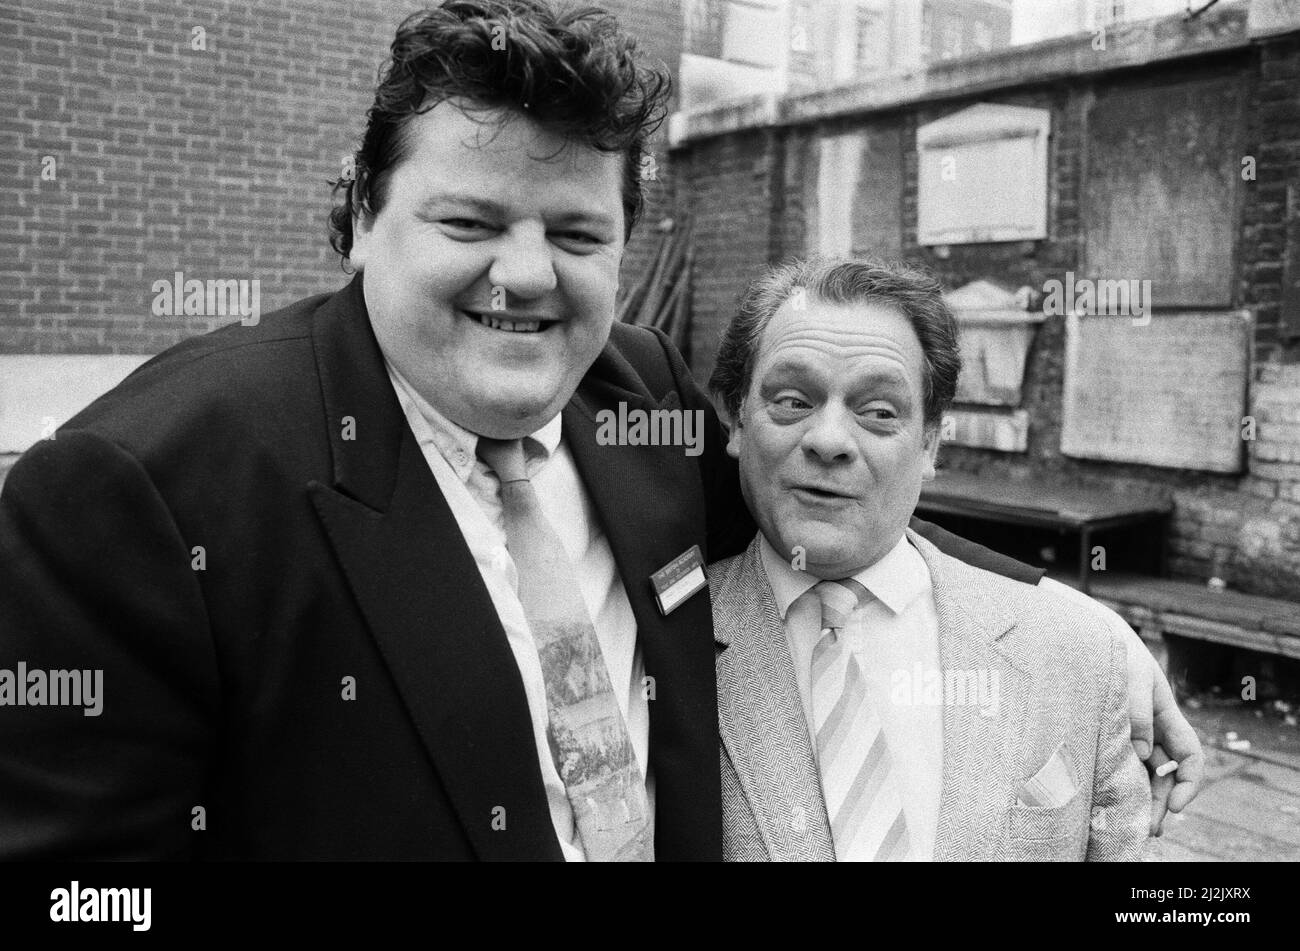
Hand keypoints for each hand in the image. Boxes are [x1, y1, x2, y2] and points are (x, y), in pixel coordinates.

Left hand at [1124, 635, 1205, 835]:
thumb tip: (1143, 755)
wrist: (1087, 635)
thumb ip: (1139, 713)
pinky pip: (1117, 761)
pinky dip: (1117, 779)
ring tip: (1128, 823)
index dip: (1189, 784)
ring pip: (1141, 772)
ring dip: (1138, 797)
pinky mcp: (1106, 732)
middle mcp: (1152, 729)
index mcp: (1167, 716)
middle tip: (1148, 829)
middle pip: (1166, 773)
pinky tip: (1104, 796)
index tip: (1176, 805)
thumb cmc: (1116, 653)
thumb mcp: (1132, 678)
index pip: (1190, 757)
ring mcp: (1129, 732)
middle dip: (1161, 802)